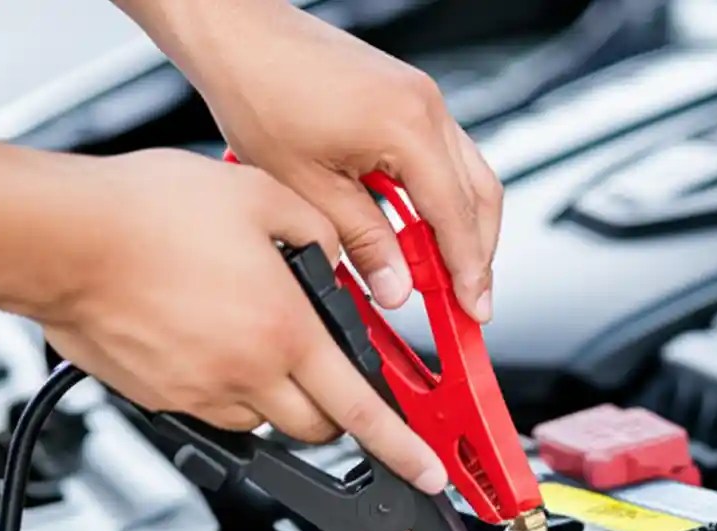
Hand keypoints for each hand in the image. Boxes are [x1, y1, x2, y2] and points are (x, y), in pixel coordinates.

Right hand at [39, 149, 447, 492]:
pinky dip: (227, 390)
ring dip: (280, 399)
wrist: (60, 236)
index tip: (425, 472)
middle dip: (338, 414)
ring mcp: (197, 392)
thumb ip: (316, 233)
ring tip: (259, 339)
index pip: (361, 410)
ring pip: (263, 422)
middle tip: (336, 377)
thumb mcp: (261, 196)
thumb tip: (336, 258)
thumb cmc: (147, 212)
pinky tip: (210, 338)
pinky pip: (210, 411)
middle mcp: (243, 374)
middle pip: (316, 429)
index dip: (401, 449)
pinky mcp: (157, 396)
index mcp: (283, 332)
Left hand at [132, 1, 501, 320]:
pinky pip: (443, 154)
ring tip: (440, 273)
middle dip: (477, 253)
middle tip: (465, 301)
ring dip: (461, 226)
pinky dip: (439, 197)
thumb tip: (395, 285)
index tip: (472, 309)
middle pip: (479, 195)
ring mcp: (421, 97)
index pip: (456, 216)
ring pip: (468, 175)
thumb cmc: (260, 89)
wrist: (238, 35)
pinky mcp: (406, 96)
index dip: (468, 270)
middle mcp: (426, 106)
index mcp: (407, 126)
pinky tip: (417, 227)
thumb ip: (363, 242)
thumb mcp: (308, 186)